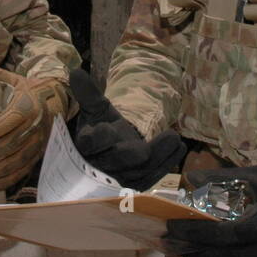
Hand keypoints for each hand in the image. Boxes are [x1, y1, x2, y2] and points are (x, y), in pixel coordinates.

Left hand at [0, 66, 67, 189]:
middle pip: (10, 145)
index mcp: (26, 106)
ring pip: (17, 160)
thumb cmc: (29, 90)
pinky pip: (26, 169)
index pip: (7, 122)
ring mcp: (39, 141)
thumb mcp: (14, 79)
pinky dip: (11, 179)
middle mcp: (34, 126)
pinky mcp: (40, 152)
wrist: (57, 99)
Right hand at [68, 68, 186, 190]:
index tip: (108, 127)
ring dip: (159, 155)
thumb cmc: (100, 127)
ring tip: (175, 138)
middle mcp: (101, 166)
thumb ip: (88, 94)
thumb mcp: (96, 110)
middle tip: (146, 146)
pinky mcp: (136, 185)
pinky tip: (180, 148)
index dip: (99, 137)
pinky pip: (152, 176)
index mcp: (86, 146)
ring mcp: (120, 178)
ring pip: (140, 171)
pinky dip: (167, 162)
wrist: (109, 151)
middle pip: (118, 161)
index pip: (90, 144)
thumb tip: (76, 72)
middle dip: (133, 153)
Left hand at [165, 166, 256, 256]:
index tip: (168, 227)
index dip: (190, 232)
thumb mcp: (254, 176)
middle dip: (189, 249)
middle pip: (217, 255)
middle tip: (164, 242)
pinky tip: (206, 252)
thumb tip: (190, 178)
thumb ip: (221, 178)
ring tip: (179, 248)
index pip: (215, 234)